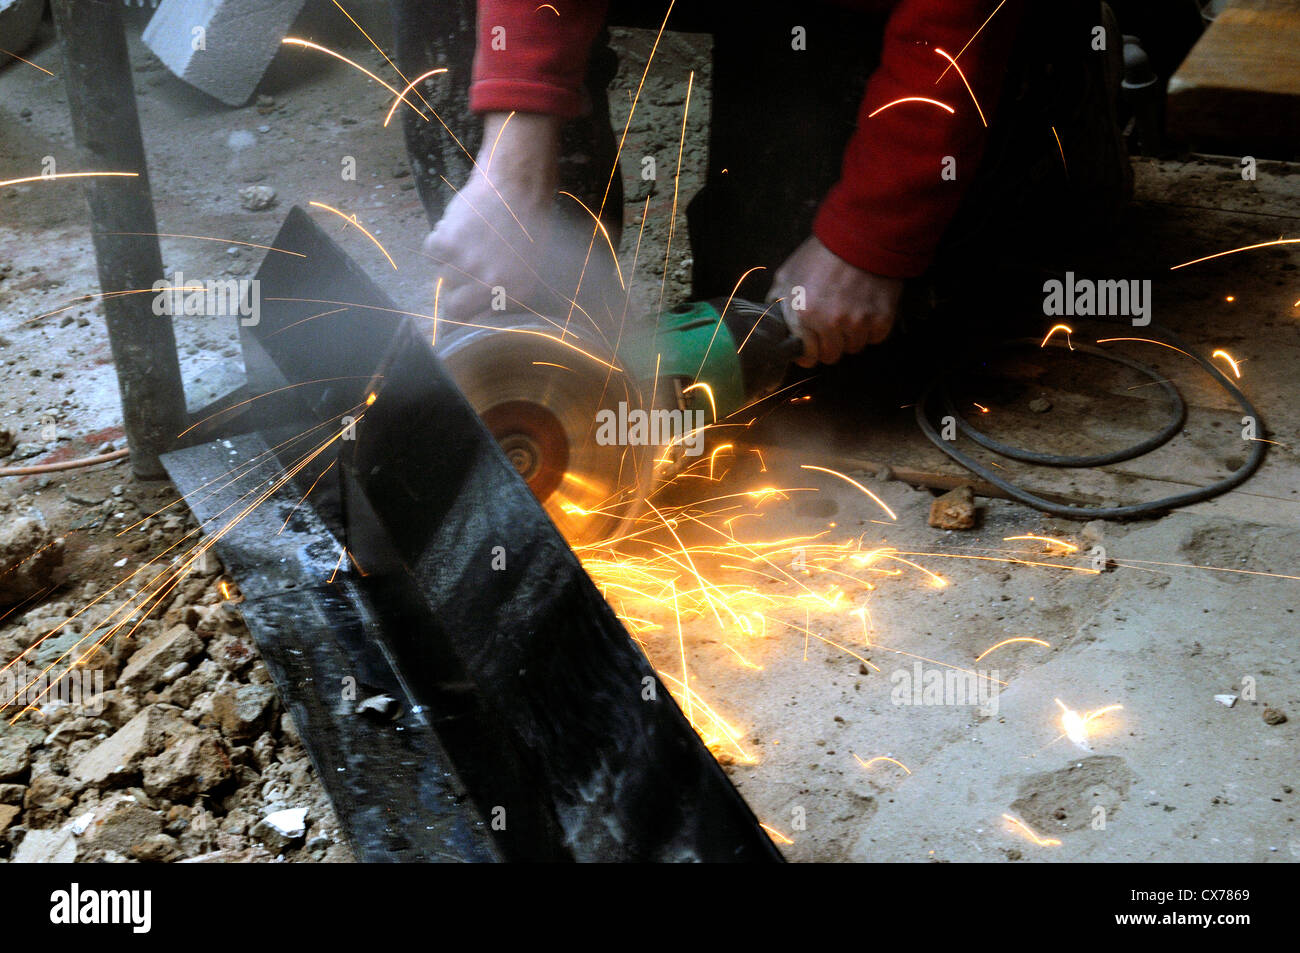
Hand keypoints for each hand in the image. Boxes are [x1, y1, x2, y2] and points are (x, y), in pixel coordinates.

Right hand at [424, 112, 561, 317]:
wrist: (516, 185)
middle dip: (453, 294)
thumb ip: (504, 293)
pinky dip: (438, 239)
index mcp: (514, 292)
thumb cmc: (525, 223)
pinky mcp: (448, 243)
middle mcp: (490, 284)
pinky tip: (457, 228)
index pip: (478, 322)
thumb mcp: (528, 267)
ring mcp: (467, 265)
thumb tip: (479, 314)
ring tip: (469, 239)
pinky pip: (431, 251)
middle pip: (453, 308)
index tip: (458, 315)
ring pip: (442, 276)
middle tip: (460, 275)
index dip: (465, 317)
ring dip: (449, 260)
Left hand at [769, 236, 902, 367]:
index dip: (808, 353)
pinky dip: (871, 328)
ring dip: (851, 336)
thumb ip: (777, 302)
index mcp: (803, 314)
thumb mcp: (787, 274)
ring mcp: (858, 322)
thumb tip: (774, 323)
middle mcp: (830, 323)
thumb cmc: (821, 253)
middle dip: (829, 345)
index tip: (810, 346)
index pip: (807, 356)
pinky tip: (866, 309)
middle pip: (831, 356)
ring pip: (854, 347)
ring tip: (849, 313)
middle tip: (830, 328)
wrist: (861, 234)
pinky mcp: (882, 318)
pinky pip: (875, 337)